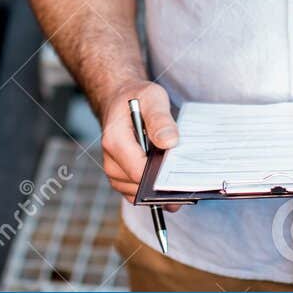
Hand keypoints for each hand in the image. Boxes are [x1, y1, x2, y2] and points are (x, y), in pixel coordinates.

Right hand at [99, 81, 182, 210]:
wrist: (120, 101)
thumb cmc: (136, 98)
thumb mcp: (152, 97)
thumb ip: (160, 119)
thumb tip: (170, 142)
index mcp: (115, 142)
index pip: (139, 172)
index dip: (161, 174)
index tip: (180, 168)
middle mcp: (111, 162)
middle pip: (140, 187)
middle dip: (161, 181)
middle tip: (182, 169)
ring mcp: (115, 174)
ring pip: (140, 195)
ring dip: (158, 187)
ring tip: (172, 168)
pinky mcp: (122, 180)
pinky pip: (140, 195)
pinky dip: (153, 191)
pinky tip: (166, 179)